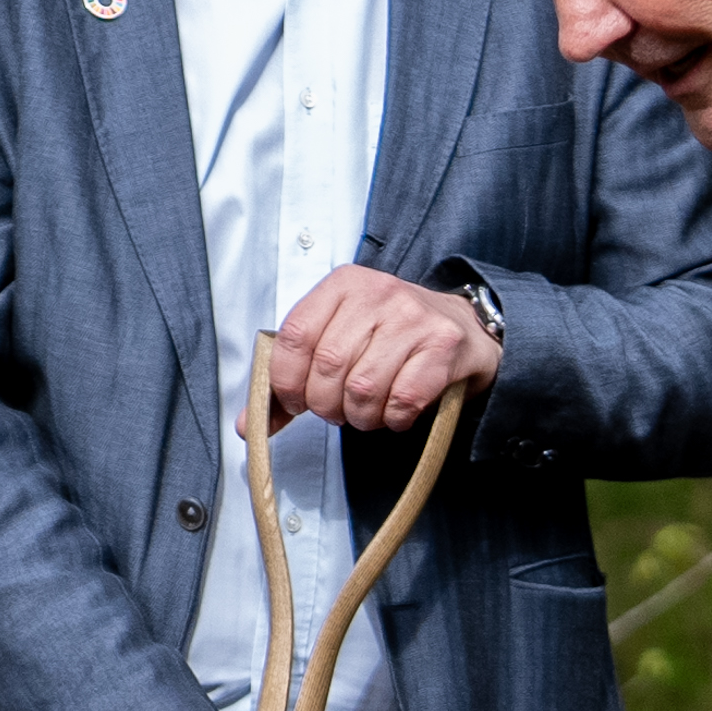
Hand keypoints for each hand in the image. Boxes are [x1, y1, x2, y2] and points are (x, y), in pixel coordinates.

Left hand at [259, 262, 501, 434]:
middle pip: (328, 367)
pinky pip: (402, 400)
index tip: (296, 401)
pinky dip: (393, 419)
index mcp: (343, 285)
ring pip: (363, 388)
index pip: (294, 335)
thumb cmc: (390, 338)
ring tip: (368, 412)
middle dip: (325, 406)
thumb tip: (247, 425)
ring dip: (360, 417)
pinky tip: (397, 412)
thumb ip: (292, 380)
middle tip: (338, 411)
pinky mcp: (443, 346)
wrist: (464, 329)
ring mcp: (414, 317)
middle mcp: (378, 292)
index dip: (287, 381)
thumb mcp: (339, 340)